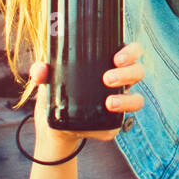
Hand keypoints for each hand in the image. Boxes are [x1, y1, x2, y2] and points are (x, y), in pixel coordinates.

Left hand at [30, 42, 146, 159]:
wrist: (53, 126)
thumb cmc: (58, 93)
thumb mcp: (48, 81)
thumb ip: (41, 72)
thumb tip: (40, 69)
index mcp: (110, 64)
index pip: (132, 52)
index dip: (132, 52)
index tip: (117, 58)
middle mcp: (121, 82)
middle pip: (138, 72)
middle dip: (127, 74)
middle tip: (107, 79)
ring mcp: (119, 103)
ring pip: (138, 99)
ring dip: (127, 100)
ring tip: (109, 103)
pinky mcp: (113, 124)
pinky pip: (119, 126)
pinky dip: (111, 127)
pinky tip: (96, 127)